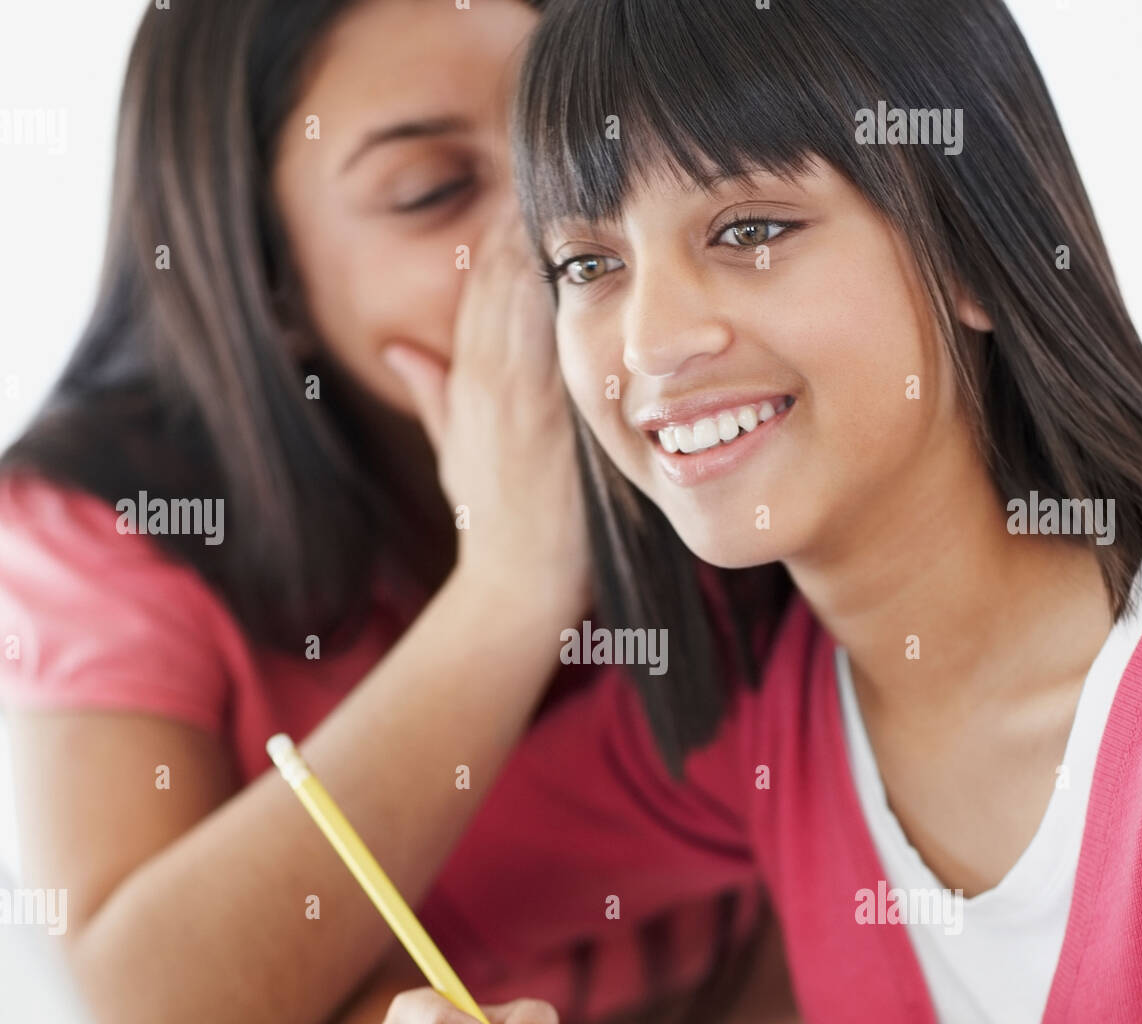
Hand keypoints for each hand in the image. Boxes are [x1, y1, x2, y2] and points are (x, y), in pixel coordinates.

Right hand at [383, 207, 588, 620]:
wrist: (519, 587)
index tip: (519, 193)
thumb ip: (436, 397)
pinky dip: (563, 300)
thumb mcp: (454, 457)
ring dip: (541, 247)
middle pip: (500, 285)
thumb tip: (404, 352)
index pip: (478, 293)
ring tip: (565, 186)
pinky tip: (582, 256)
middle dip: (521, 225)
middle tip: (549, 164)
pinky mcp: (556, 423)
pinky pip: (556, 347)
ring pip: (525, 303)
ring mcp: (523, 403)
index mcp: (468, 389)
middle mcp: (491, 387)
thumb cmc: (493, 526)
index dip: (497, 240)